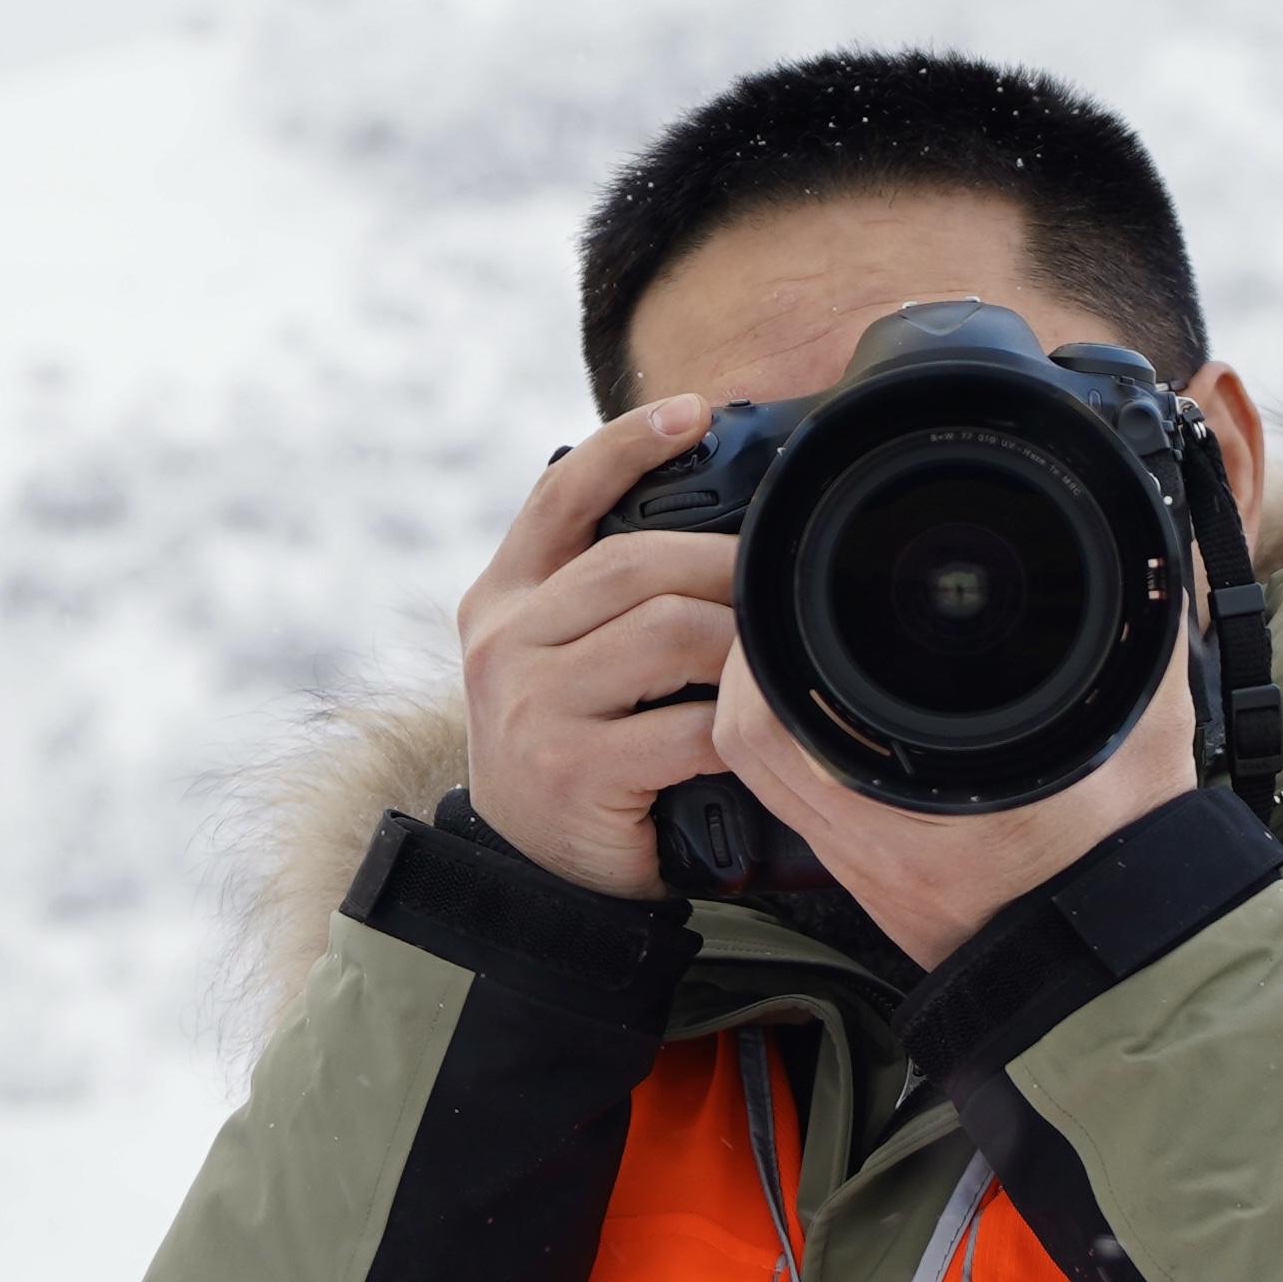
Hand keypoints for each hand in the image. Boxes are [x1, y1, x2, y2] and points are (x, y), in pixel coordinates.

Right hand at [457, 397, 737, 900]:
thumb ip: (600, 593)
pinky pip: (682, 728)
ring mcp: (531, 707)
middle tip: (780, 574)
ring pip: (664, 634)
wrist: (526, 871)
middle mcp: (504, 642)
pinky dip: (733, 727)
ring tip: (767, 656)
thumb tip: (710, 518)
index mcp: (501, 598)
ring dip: (736, 641)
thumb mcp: (555, 655)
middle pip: (632, 564)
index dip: (624, 445)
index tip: (692, 411)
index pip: (556, 496)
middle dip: (723, 562)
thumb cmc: (570, 746)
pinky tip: (750, 730)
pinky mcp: (570, 770)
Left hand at [706, 615, 1204, 969]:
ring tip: (792, 652)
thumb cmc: (1131, 868)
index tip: (787, 594)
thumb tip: (1161, 569)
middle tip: (778, 614)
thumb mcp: (1145, 734)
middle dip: (752, 665)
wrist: (1123, 968)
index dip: (766, 647)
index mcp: (921, 803)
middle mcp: (872, 839)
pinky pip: (793, 806)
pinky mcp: (869, 882)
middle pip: (750, 742)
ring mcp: (862, 866)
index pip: (782, 719)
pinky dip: (792, 752)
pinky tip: (828, 719)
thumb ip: (1144, 640)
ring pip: (761, 778)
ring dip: (764, 710)